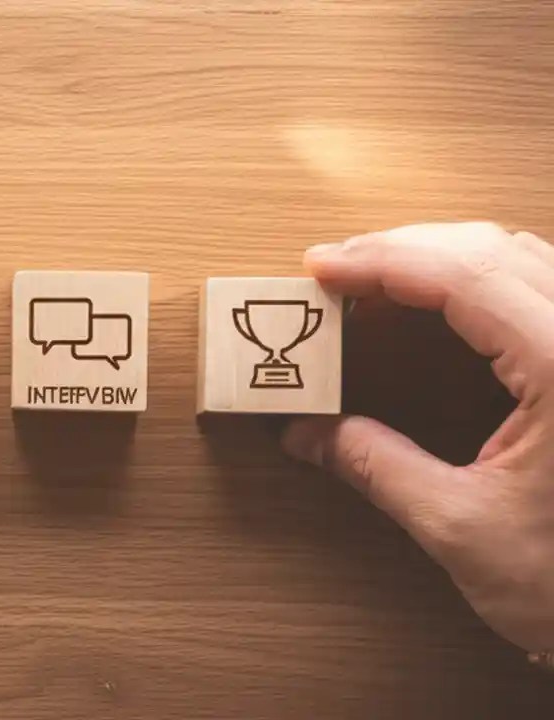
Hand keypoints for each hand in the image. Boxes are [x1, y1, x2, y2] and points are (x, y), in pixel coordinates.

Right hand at [283, 222, 553, 653]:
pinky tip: (441, 303)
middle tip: (333, 272)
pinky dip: (480, 280)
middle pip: (493, 248)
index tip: (320, 268)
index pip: (465, 276)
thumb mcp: (462, 529)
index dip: (382, 262)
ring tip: (374, 281)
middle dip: (403, 248)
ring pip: (523, 256)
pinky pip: (541, 286)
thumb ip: (377, 469)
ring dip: (441, 257)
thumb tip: (306, 436)